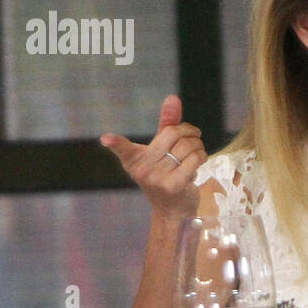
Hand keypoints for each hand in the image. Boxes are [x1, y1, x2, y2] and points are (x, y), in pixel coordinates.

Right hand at [101, 95, 205, 219]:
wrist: (174, 209)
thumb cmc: (168, 173)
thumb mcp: (163, 148)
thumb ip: (167, 123)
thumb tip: (172, 98)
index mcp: (133, 159)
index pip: (123, 149)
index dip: (115, 142)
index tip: (106, 139)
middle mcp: (141, 169)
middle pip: (172, 133)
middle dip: (189, 132)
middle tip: (193, 138)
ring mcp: (156, 179)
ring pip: (187, 146)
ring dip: (198, 145)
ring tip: (194, 153)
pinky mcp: (174, 186)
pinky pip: (195, 159)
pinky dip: (202, 156)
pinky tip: (198, 163)